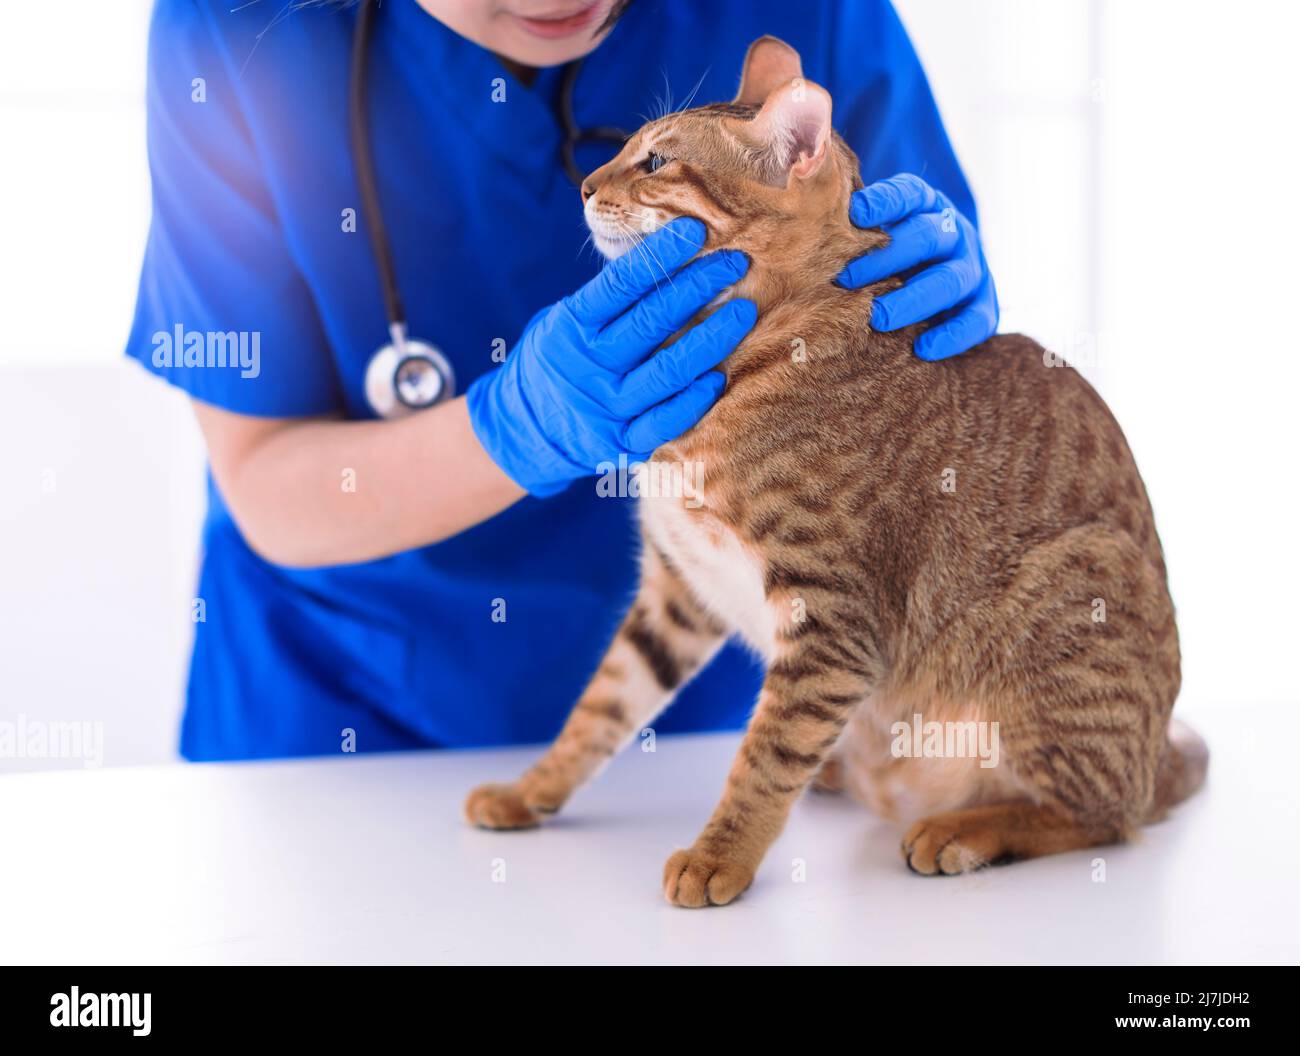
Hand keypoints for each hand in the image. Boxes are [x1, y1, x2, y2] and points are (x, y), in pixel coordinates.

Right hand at [467, 218, 755, 495]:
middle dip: (697, 287)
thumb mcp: (564, 321)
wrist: (526, 429)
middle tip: (735, 263)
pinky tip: (719, 377)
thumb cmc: (558, 360)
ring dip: (710, 339)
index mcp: (573, 326)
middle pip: (650, 322)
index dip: (658, 256)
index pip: (620, 284)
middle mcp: (590, 366)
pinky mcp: (622, 442)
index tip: (694, 230)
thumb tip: (665, 257)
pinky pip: (664, 422)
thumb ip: (607, 300)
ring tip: (743, 312)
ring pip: (666, 371)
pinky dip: (693, 400)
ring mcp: (607, 407)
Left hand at [836, 173, 998, 361]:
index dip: (884, 202)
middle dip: (887, 258)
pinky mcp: (984, 304)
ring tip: (878, 317)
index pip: (908, 195)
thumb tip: (804, 222)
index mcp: (925, 207)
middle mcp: (953, 232)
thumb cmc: (888, 255)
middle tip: (847, 279)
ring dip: (913, 299)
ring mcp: (972, 267)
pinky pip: (976, 319)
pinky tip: (923, 349)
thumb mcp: (874, 233)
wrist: (939, 276)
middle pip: (928, 237)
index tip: (855, 214)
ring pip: (951, 280)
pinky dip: (952, 334)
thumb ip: (850, 228)